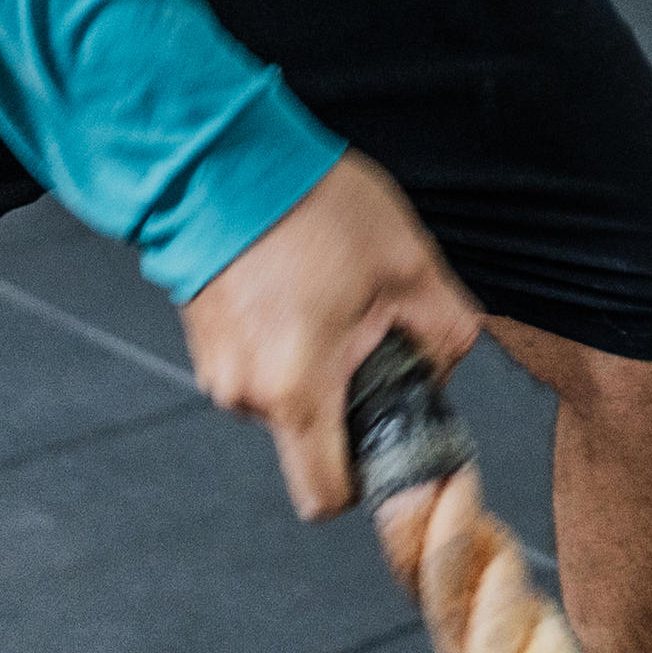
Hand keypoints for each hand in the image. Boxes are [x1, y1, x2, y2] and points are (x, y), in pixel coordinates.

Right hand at [179, 153, 485, 519]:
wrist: (218, 157)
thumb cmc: (307, 203)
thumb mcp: (408, 262)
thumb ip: (445, 332)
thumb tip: (446, 368)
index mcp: (298, 390)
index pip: (327, 495)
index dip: (366, 482)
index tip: (391, 445)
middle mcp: (247, 393)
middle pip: (313, 438)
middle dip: (350, 400)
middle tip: (370, 334)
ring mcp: (217, 368)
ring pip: (286, 398)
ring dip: (316, 366)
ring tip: (330, 296)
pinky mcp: (205, 341)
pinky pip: (259, 366)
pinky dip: (285, 342)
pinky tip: (300, 288)